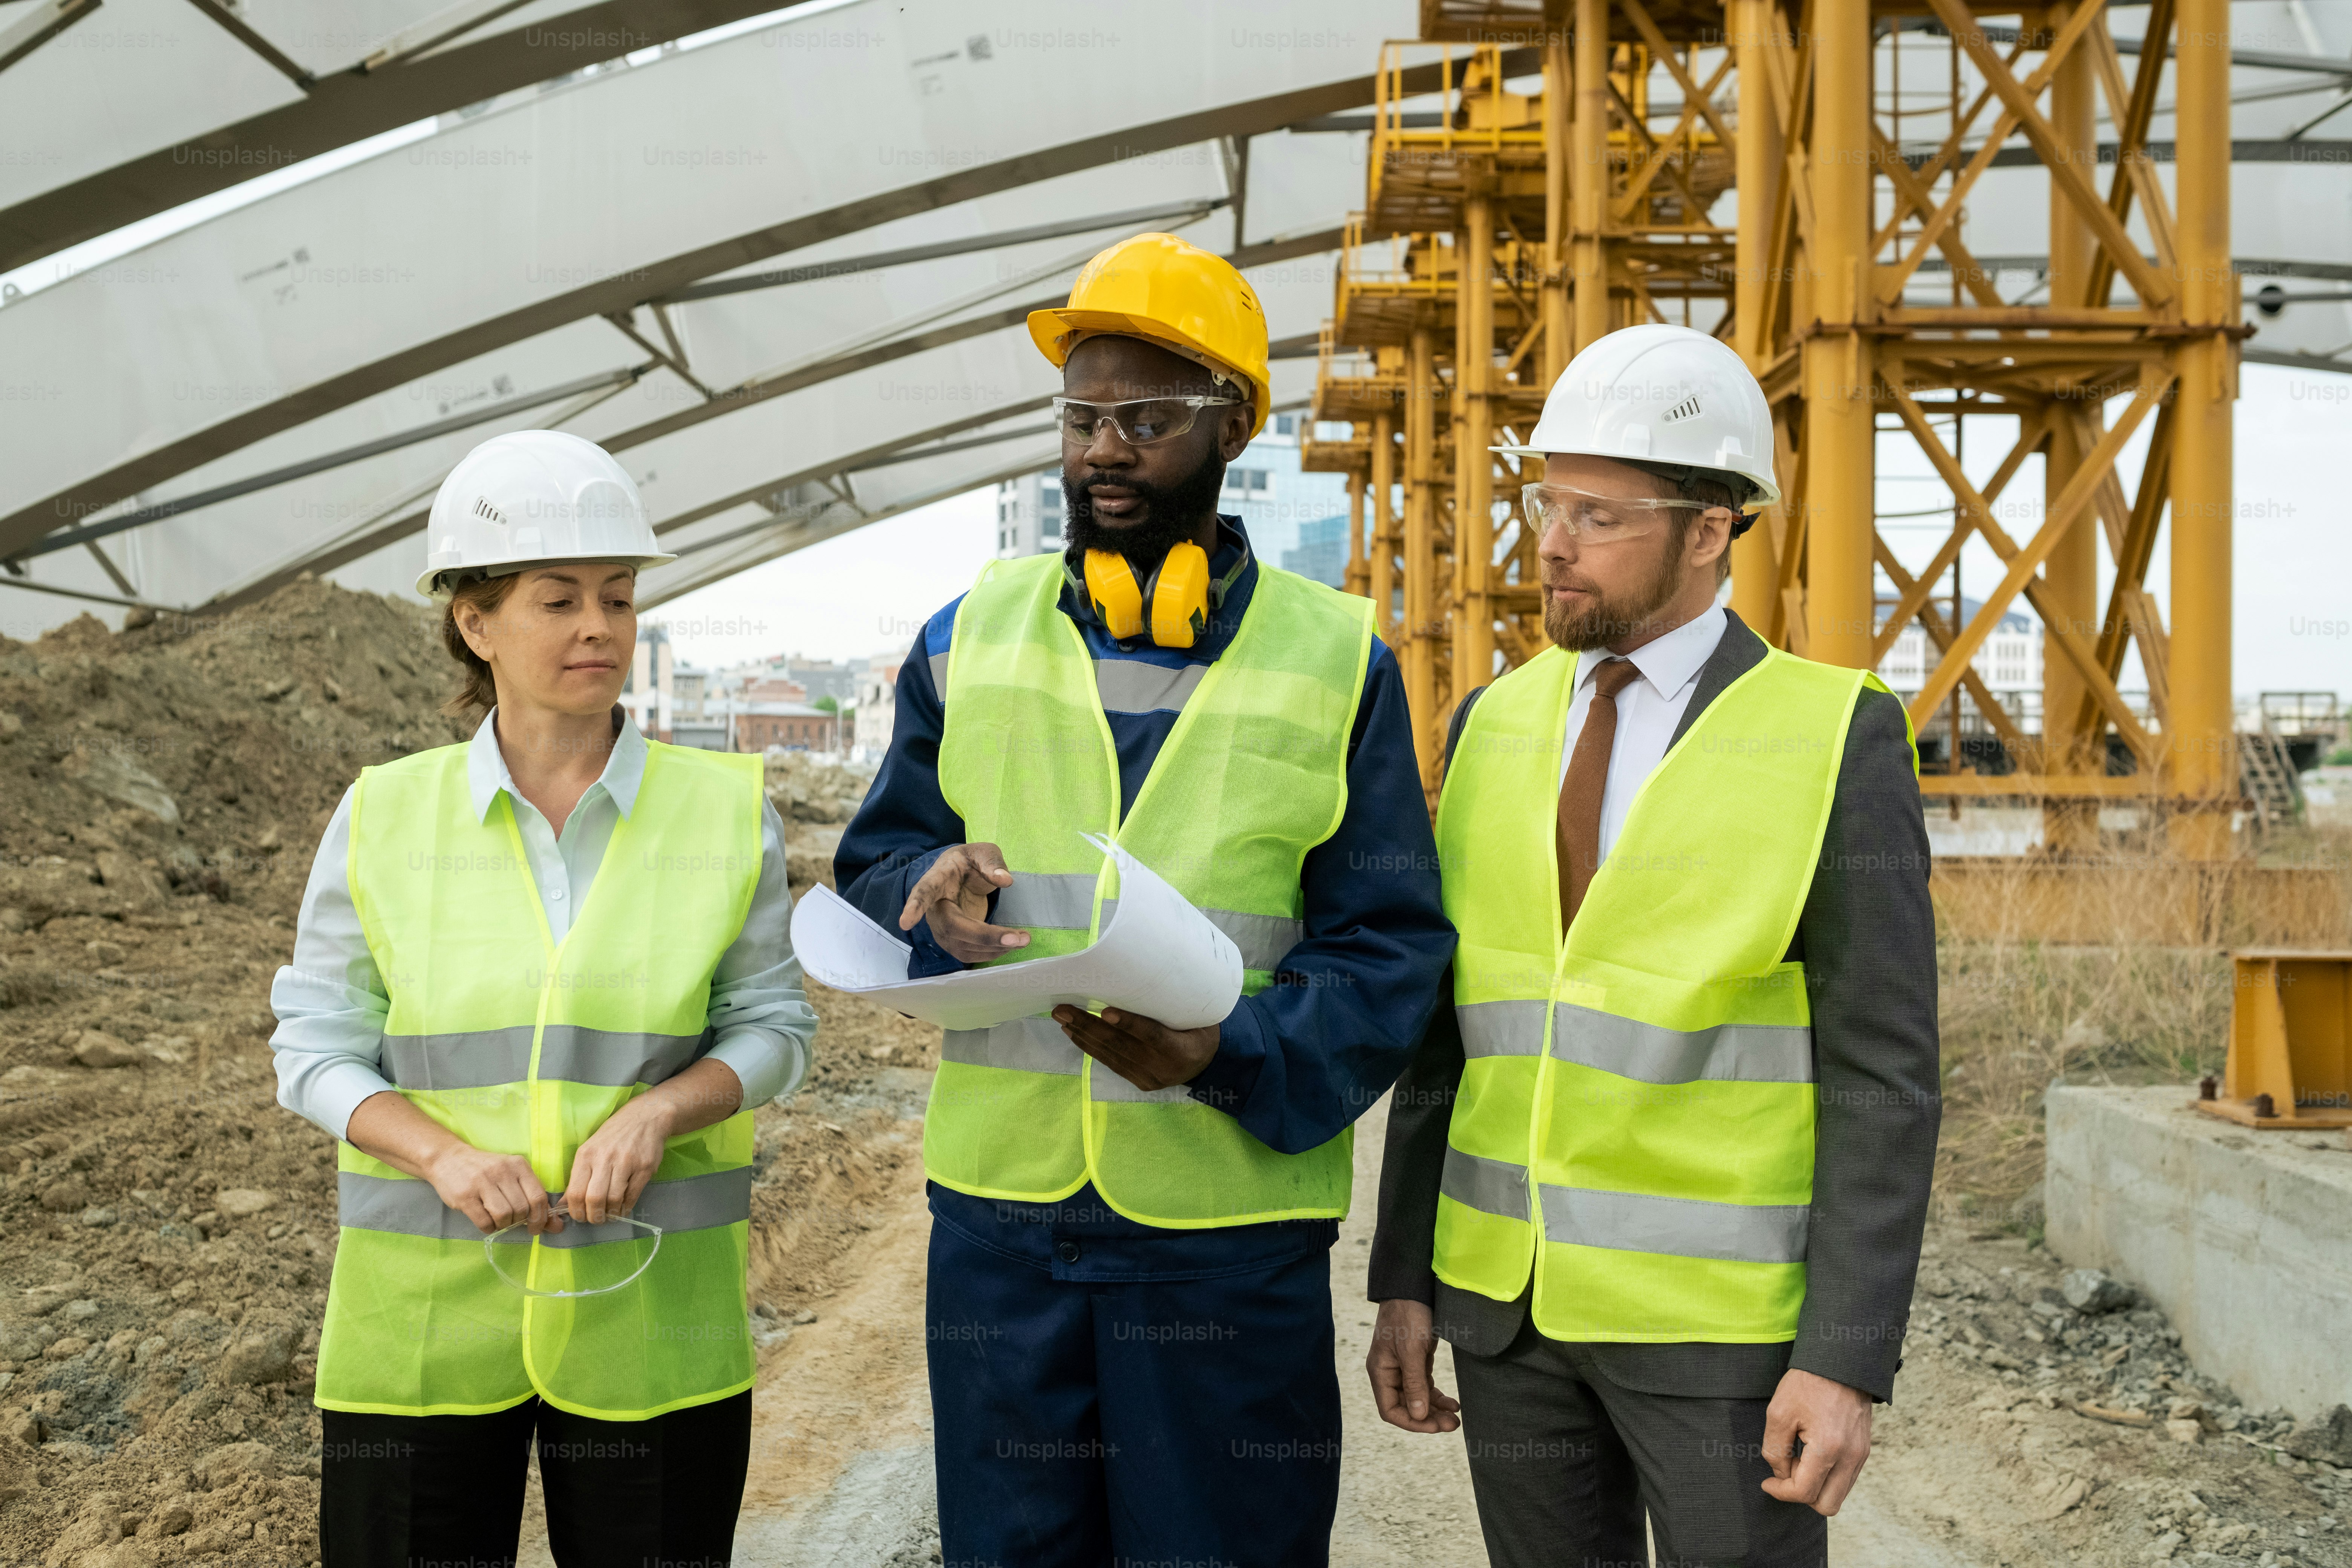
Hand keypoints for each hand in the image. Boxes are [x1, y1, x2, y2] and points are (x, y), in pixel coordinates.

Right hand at [420, 1142, 558, 1236]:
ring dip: (503, 1225)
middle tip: (511, 1221)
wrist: (448, 1158)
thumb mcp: (511, 1176)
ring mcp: (482, 1183)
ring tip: (498, 1220)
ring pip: (504, 1216)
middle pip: (522, 1209)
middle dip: (519, 1221)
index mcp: (518, 1165)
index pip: (538, 1196)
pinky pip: (484, 1222)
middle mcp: (502, 1172)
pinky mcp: (465, 1196)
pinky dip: (488, 1228)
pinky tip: (486, 1221)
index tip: (536, 1228)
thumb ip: (533, 1199)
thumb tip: (556, 1227)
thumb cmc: (486, 1170)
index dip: (541, 1218)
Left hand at [562, 1093, 674, 1225]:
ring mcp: (626, 1162)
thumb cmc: (613, 1136)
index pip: (575, 1192)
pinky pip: (632, 1196)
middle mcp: (605, 1158)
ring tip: (610, 1214)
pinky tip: (623, 1207)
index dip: (576, 1212)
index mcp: (586, 1155)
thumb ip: (577, 1178)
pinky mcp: (645, 1167)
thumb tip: (563, 1205)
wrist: (645, 1117)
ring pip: (613, 1199)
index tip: (581, 1216)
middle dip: (594, 1216)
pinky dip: (626, 1207)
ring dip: (611, 1214)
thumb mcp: (590, 1151)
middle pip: (594, 1199)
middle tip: (596, 1219)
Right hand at [900, 842, 1030, 964]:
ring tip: (1023, 939)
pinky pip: (969, 954)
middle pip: (953, 927)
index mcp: (937, 880)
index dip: (914, 907)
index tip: (905, 922)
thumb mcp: (982, 852)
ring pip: (962, 946)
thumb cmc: (968, 863)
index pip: (923, 893)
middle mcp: (934, 908)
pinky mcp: (952, 941)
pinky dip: (992, 953)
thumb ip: (992, 862)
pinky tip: (1010, 944)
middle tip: (1018, 938)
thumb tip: (1005, 880)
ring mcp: (941, 928)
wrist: (958, 876)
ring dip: (994, 947)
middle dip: (986, 936)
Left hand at [1052, 1004, 1218, 1091]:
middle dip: (1088, 1025)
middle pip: (1121, 1045)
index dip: (1129, 1024)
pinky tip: (1074, 1033)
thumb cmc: (1201, 1027)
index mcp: (1183, 1048)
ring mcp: (1148, 1077)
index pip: (1153, 1035)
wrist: (1210, 1063)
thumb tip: (1140, 973)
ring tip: (1062, 1017)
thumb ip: (1172, 1002)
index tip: (1106, 1012)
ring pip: (1110, 1054)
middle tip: (1063, 1009)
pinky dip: (1089, 1046)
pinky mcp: (1138, 1082)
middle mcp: (1163, 1067)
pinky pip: (1110, 1062)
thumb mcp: (1197, 1015)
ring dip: (1082, 1034)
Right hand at [1366, 1298, 1460, 1433]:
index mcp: (1381, 1372)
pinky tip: (1453, 1403)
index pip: (1391, 1410)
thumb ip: (1414, 1385)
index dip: (1412, 1423)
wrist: (1414, 1287)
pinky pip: (1425, 1386)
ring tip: (1456, 1418)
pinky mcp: (1417, 1361)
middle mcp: (1390, 1373)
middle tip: (1453, 1424)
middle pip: (1407, 1407)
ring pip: (1418, 1398)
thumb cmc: (1408, 1315)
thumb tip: (1419, 1417)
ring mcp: (1403, 1367)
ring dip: (1436, 1410)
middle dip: (1429, 1418)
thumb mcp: (1412, 1351)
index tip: (1435, 1427)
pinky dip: (1438, 1396)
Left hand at [1760, 1367, 1872, 1514]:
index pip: (1804, 1492)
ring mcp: (1860, 1455)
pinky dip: (1827, 1476)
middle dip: (1801, 1495)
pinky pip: (1845, 1479)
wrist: (1841, 1361)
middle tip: (1786, 1470)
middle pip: (1827, 1505)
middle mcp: (1850, 1457)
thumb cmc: (1808, 1383)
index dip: (1780, 1492)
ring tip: (1799, 1458)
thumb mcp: (1779, 1413)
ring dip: (1815, 1486)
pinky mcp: (1863, 1450)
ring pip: (1838, 1495)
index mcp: (1829, 1449)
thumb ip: (1775, 1451)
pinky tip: (1812, 1454)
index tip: (1767, 1482)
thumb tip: (1781, 1475)